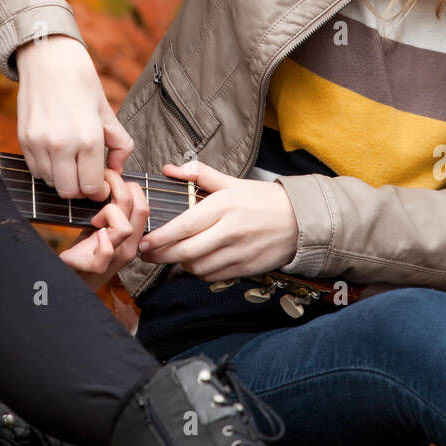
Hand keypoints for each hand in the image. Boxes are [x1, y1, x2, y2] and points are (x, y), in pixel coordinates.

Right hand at [16, 34, 134, 201]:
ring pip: (52, 183)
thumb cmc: (82, 83)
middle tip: (88, 177)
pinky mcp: (24, 140)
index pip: (92, 187)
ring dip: (64, 179)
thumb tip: (116, 169)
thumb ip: (119, 144)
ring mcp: (40, 144)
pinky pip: (36, 170)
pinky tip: (57, 154)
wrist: (49, 59)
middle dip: (82, 190)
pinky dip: (48, 169)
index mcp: (88, 138)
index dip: (99, 191)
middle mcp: (62, 145)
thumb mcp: (107, 112)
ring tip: (72, 162)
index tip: (102, 184)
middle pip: (70, 192)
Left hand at [59, 168, 148, 291]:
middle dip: (120, 186)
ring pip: (124, 227)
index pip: (145, 205)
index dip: (131, 187)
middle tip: (102, 182)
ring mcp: (115, 258)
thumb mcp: (105, 226)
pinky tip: (91, 232)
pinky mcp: (97, 267)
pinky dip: (100, 239)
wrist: (74, 279)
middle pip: (141, 209)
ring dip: (107, 212)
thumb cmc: (86, 250)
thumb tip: (112, 182)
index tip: (111, 180)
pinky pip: (107, 251)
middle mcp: (129, 246)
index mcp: (133, 235)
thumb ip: (114, 210)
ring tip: (94, 217)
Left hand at [138, 158, 298, 280]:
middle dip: (161, 255)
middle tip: (146, 253)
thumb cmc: (263, 199)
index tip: (144, 241)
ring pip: (198, 267)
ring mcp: (238, 252)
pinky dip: (200, 272)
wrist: (301, 221)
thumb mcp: (233, 182)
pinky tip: (198, 262)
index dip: (161, 237)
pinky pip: (213, 276)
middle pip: (186, 251)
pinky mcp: (245, 269)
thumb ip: (199, 174)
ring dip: (181, 264)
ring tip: (175, 255)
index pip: (184, 226)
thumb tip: (170, 169)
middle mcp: (229, 231)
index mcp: (224, 207)